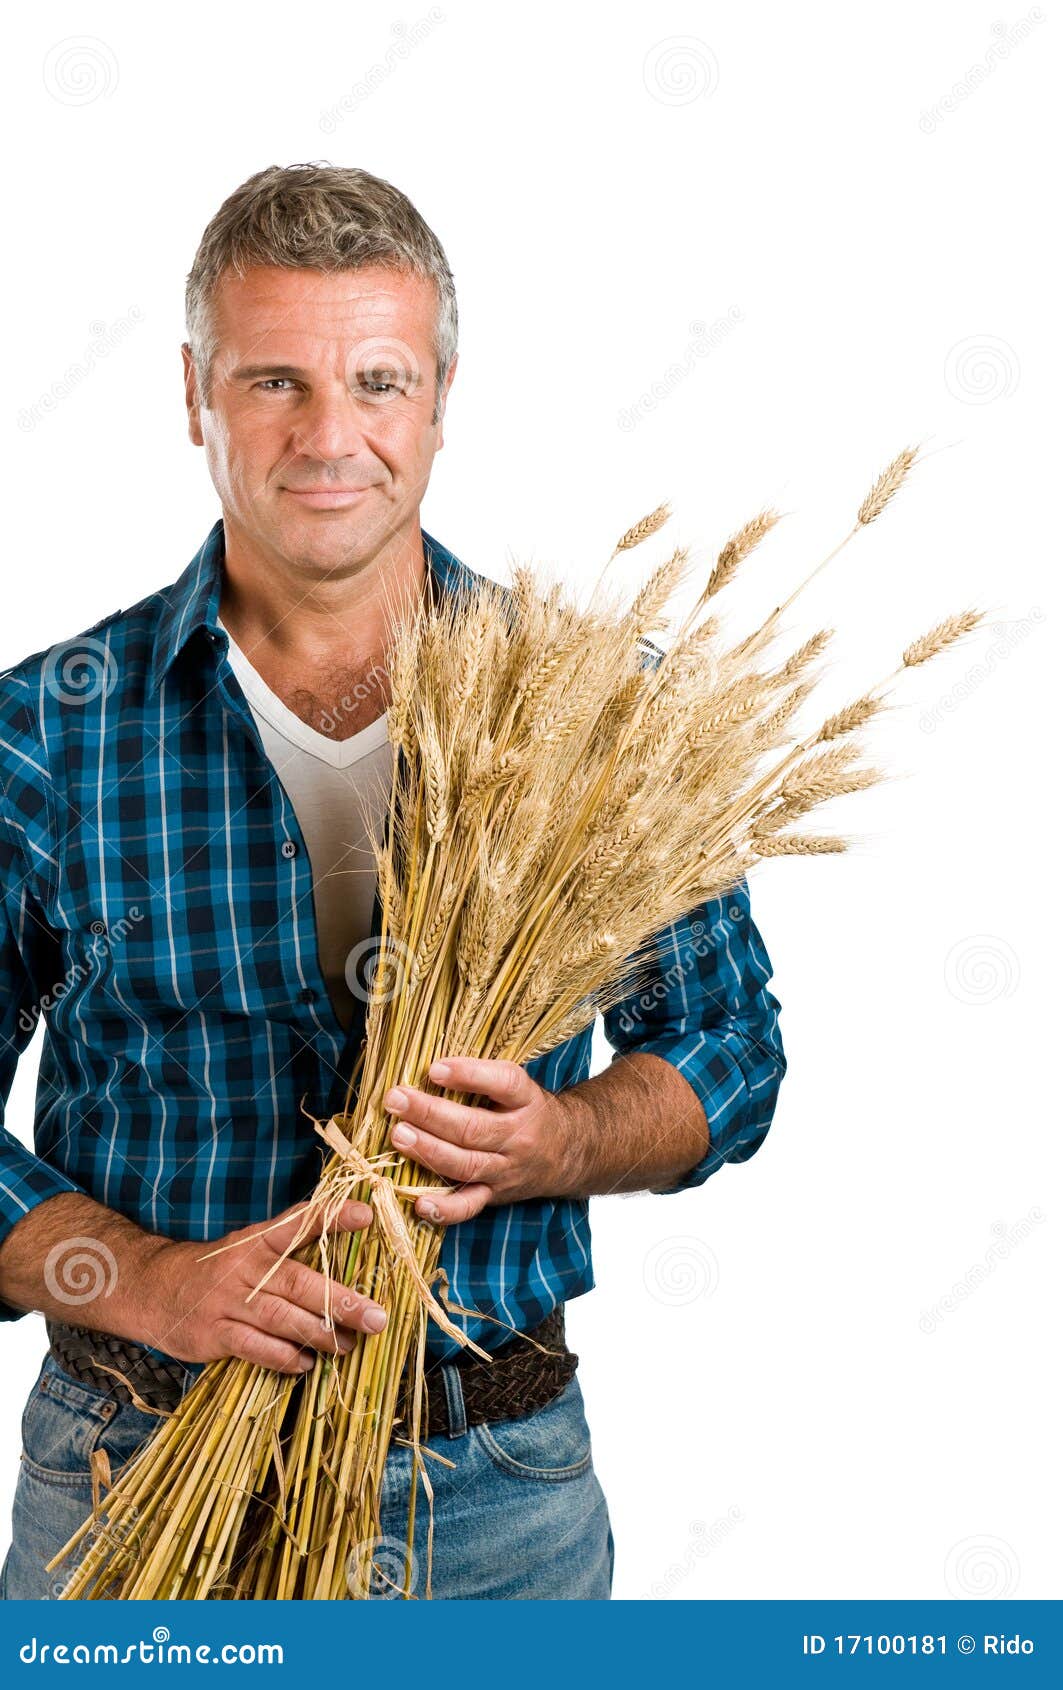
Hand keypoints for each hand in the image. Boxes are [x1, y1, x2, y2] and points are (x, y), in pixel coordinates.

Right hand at [140, 1198, 384, 1373]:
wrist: (153, 1289)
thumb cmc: (218, 1270)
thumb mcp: (248, 1247)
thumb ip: (291, 1250)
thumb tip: (348, 1262)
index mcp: (257, 1240)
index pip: (298, 1223)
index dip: (332, 1217)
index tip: (366, 1215)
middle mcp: (245, 1268)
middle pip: (299, 1282)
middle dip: (341, 1301)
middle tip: (376, 1317)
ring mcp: (228, 1302)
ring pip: (282, 1319)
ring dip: (320, 1335)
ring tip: (349, 1346)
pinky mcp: (215, 1334)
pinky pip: (257, 1348)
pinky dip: (285, 1358)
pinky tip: (307, 1363)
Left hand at [382, 1056, 573, 1223]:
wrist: (566, 1152)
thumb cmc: (527, 1110)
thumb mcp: (518, 1086)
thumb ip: (482, 1075)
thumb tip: (429, 1066)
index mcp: (526, 1100)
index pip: (503, 1083)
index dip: (469, 1075)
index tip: (434, 1069)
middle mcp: (519, 1137)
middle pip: (474, 1128)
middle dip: (430, 1113)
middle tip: (396, 1100)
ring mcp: (507, 1170)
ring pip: (466, 1164)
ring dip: (428, 1150)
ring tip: (398, 1134)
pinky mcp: (495, 1195)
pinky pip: (469, 1206)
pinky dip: (444, 1208)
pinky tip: (419, 1202)